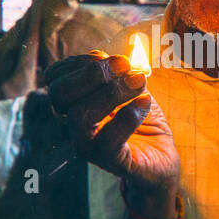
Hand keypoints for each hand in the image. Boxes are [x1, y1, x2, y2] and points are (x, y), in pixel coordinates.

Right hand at [42, 49, 179, 192]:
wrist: (162, 159)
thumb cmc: (142, 119)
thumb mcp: (129, 88)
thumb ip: (113, 71)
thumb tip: (100, 56)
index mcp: (75, 104)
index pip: (57, 79)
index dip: (80, 63)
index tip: (112, 58)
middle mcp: (76, 126)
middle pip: (59, 95)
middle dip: (91, 74)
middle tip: (124, 65)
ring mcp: (90, 146)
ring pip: (80, 116)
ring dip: (112, 91)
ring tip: (140, 81)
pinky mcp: (112, 162)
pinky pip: (108, 140)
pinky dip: (129, 116)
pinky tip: (145, 102)